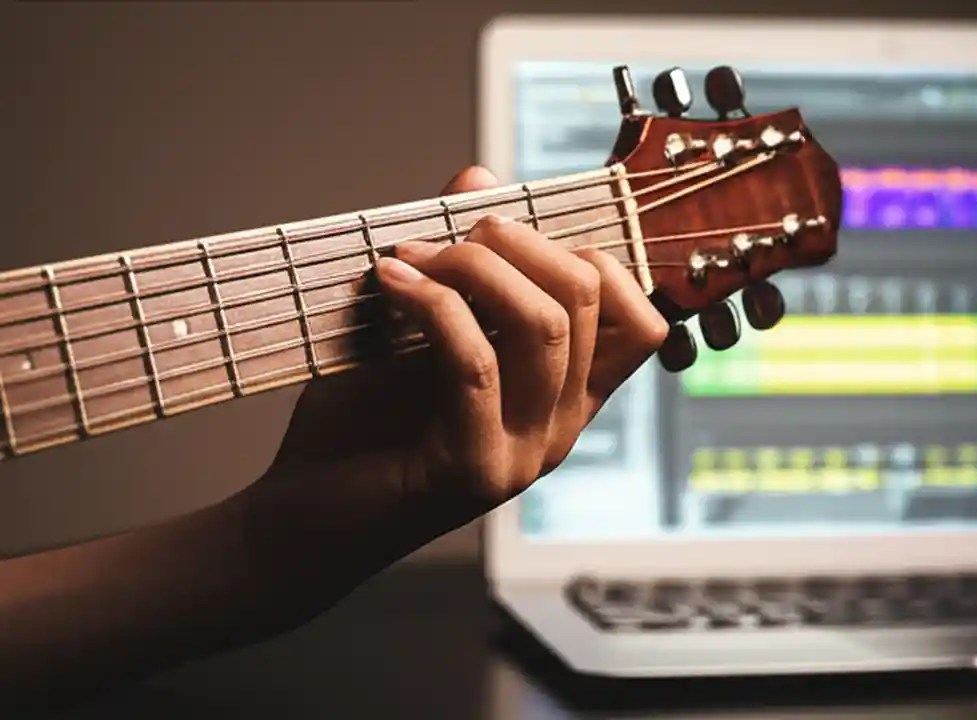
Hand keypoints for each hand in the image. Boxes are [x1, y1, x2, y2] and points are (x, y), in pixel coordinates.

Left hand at [234, 167, 667, 616]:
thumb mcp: (418, 329)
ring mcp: (523, 454)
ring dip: (472, 267)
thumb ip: (458, 261)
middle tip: (450, 234)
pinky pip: (475, 362)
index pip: (639, 319)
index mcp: (563, 397)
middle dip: (519, 240)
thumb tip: (480, 173)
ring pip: (542, 325)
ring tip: (410, 256)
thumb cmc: (360, 426)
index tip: (509, 234)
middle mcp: (560, 428)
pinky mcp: (473, 470)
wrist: (301, 524)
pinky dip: (431, 304)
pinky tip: (386, 281)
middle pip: (589, 299)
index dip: (589, 255)